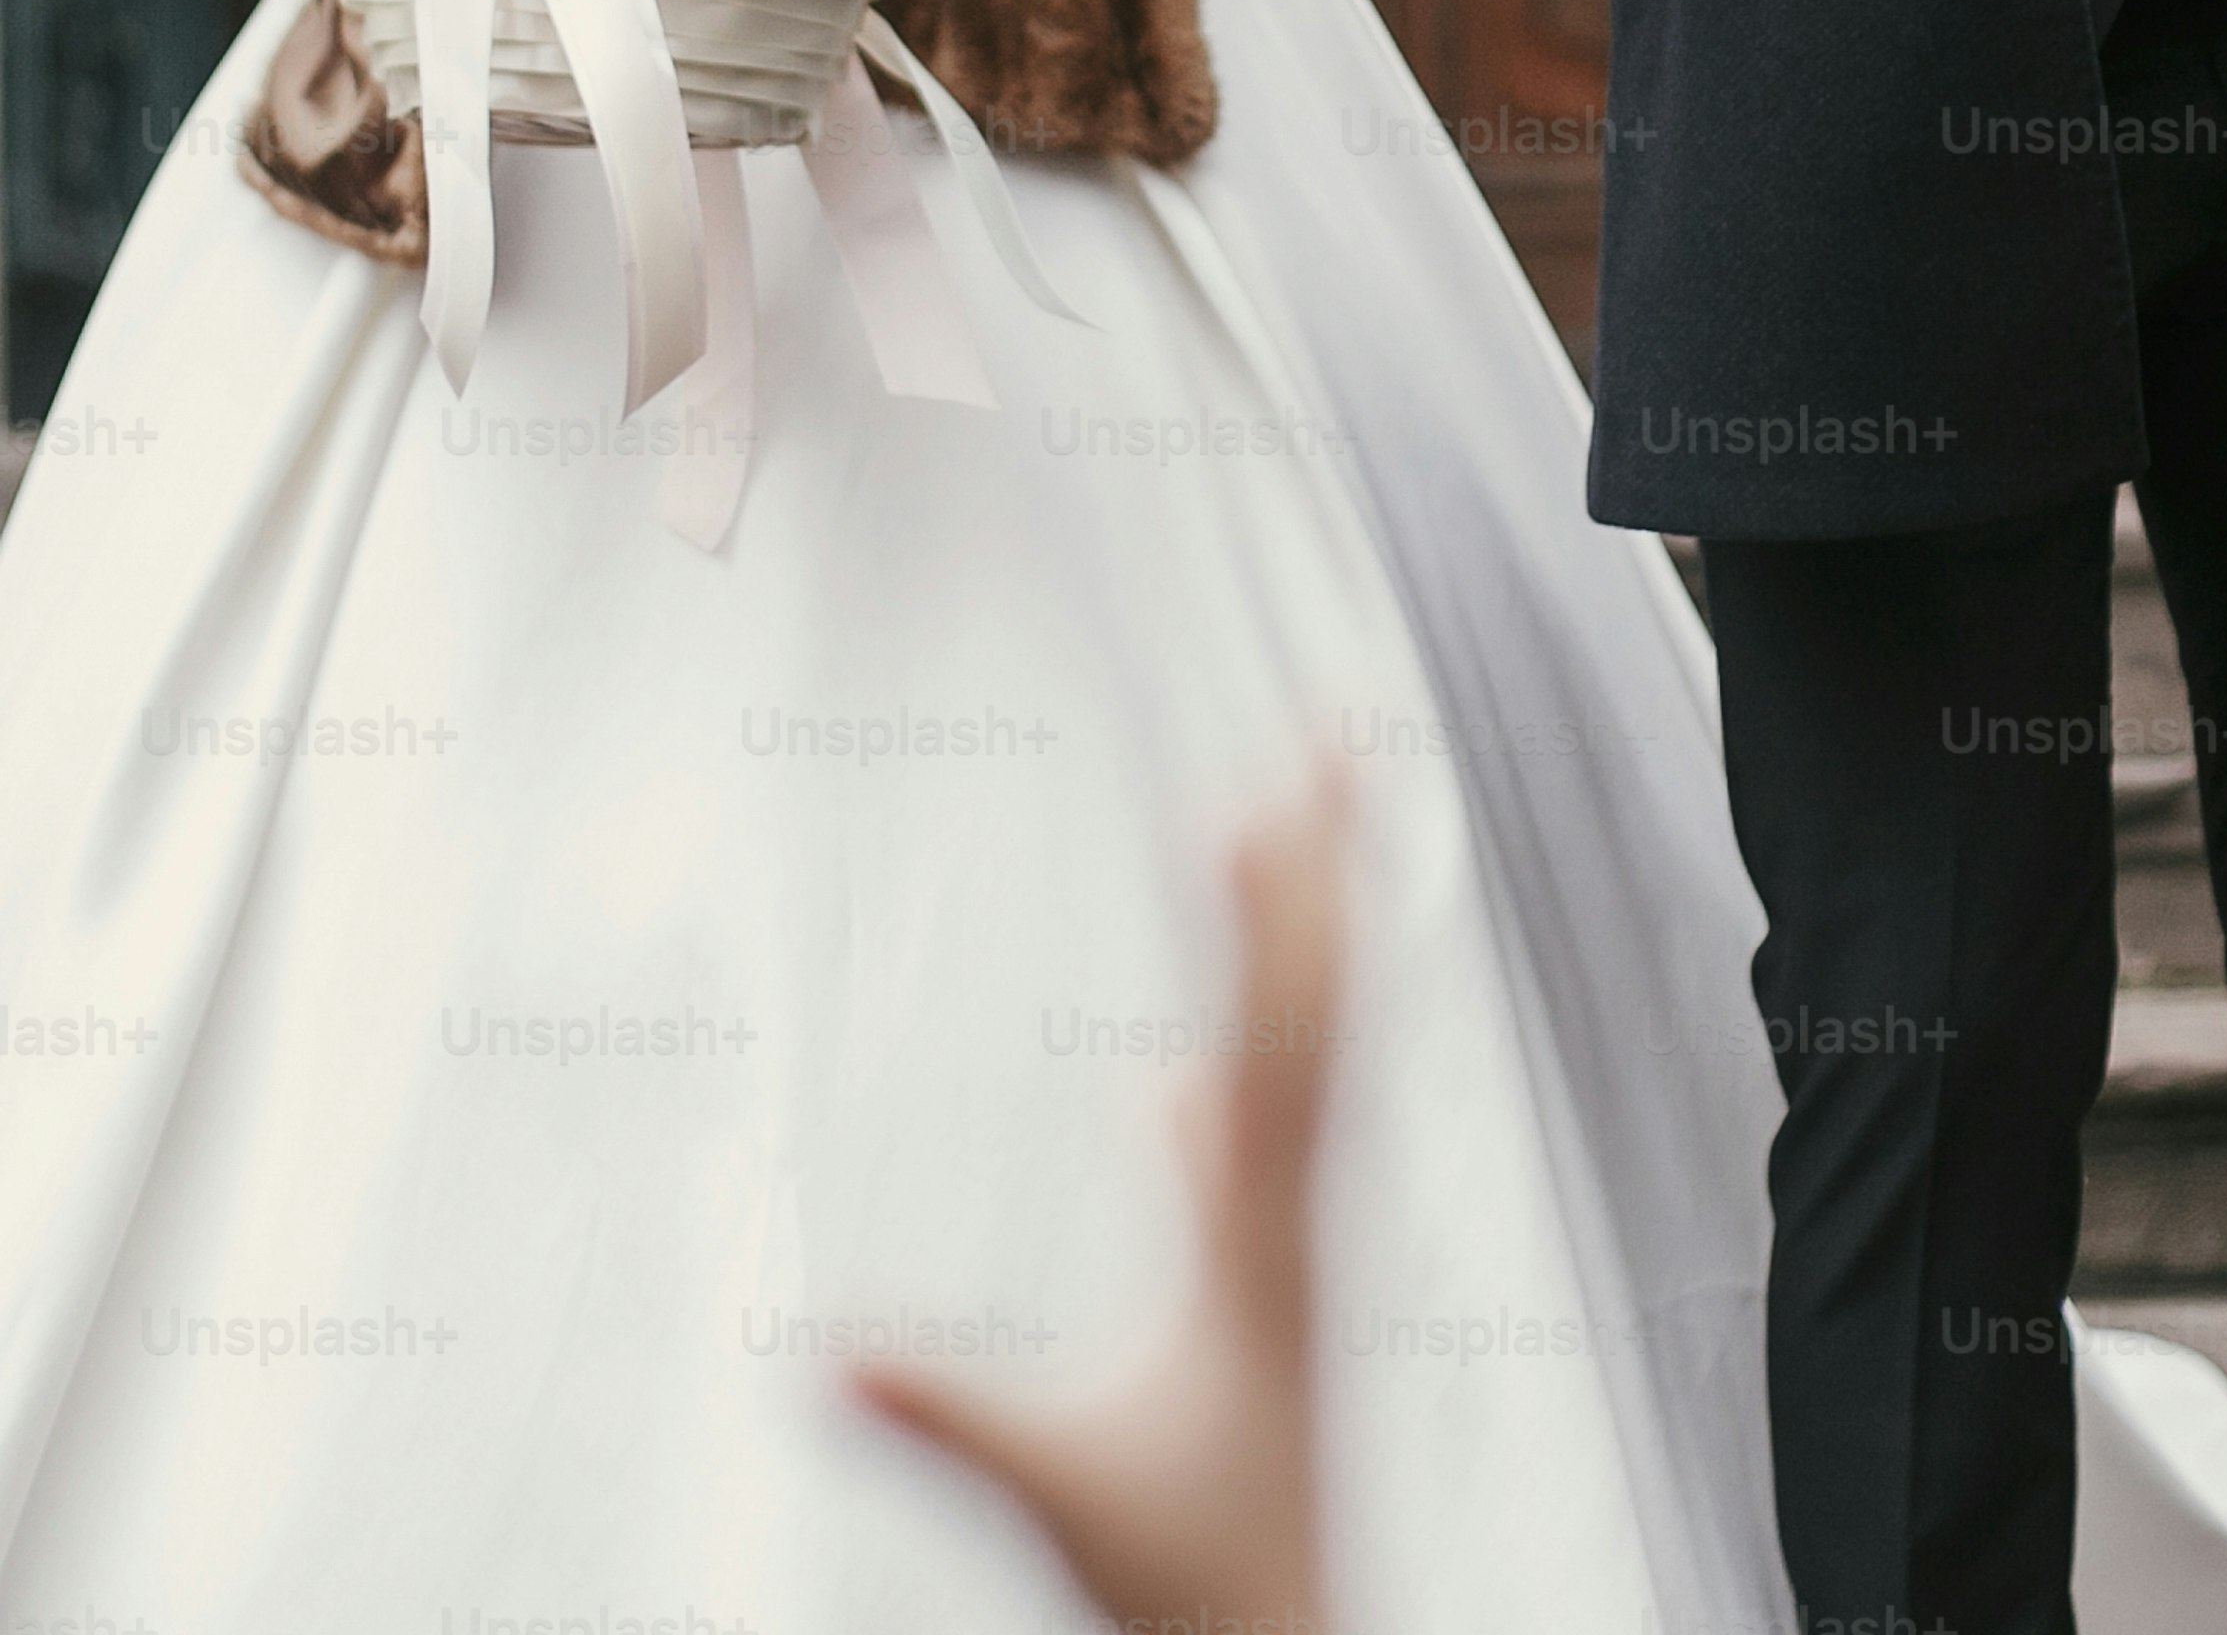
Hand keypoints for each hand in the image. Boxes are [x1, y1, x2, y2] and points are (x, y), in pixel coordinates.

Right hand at [852, 772, 1344, 1633]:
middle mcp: (1292, 1229)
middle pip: (1315, 1024)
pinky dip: (1253, 1077)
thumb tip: (816, 1354)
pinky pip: (1272, 1147)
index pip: (1270, 1054)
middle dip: (1320, 887)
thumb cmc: (1196, 1581)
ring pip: (1307, 1070)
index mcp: (1256, 1250)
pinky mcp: (1265, 1299)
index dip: (1275, 929)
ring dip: (1304, 953)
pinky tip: (1198, 1083)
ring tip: (1305, 848)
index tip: (1274, 807)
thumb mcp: (1059, 1491)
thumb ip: (945, 1418)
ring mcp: (1289, 1257)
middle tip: (1336, 750)